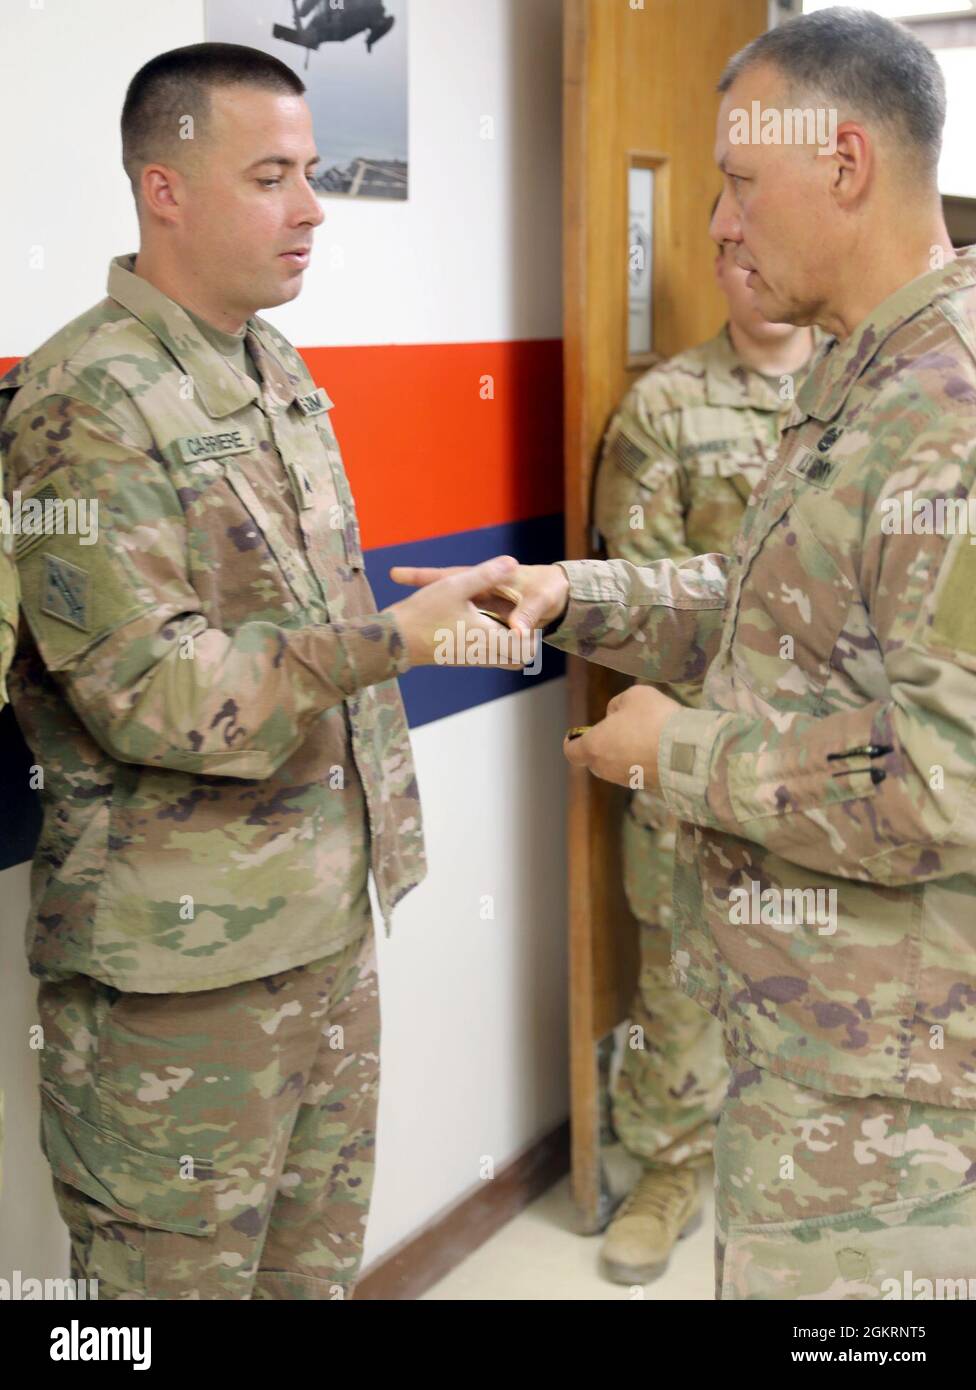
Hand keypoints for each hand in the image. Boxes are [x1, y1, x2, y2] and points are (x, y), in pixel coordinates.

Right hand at [386, 555, 537, 667]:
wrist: (393, 640)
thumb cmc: (423, 612)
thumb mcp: (455, 585)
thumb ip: (486, 574)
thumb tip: (512, 561)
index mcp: (488, 639)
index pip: (526, 647)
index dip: (532, 632)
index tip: (525, 612)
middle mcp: (483, 655)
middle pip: (520, 659)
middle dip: (526, 641)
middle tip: (521, 617)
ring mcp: (470, 660)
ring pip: (504, 660)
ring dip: (510, 642)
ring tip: (503, 616)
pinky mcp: (459, 660)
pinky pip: (488, 658)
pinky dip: (494, 645)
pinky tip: (481, 621)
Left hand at [563, 685, 679, 788]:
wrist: (687, 752)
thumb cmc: (654, 719)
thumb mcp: (634, 696)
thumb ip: (617, 704)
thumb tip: (616, 716)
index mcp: (595, 746)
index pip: (571, 752)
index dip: (573, 742)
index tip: (577, 736)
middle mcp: (606, 768)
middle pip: (596, 760)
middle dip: (604, 745)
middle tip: (622, 729)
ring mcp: (627, 781)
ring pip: (618, 767)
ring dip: (626, 755)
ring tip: (649, 737)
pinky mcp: (647, 790)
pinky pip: (639, 774)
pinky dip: (644, 764)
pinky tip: (662, 751)